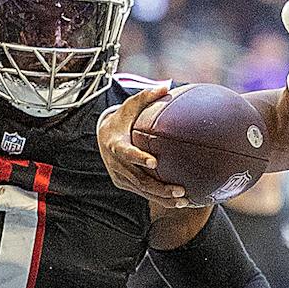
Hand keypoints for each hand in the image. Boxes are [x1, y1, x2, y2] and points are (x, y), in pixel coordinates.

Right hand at [96, 84, 197, 208]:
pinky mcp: (123, 184)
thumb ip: (147, 96)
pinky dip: (160, 199)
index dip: (138, 158)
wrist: (103, 135)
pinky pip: (143, 193)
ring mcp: (119, 176)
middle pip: (138, 179)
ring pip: (142, 191)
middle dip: (159, 187)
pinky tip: (180, 202)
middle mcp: (116, 163)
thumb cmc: (124, 118)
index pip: (126, 153)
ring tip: (185, 200)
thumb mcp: (131, 105)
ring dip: (163, 198)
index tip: (154, 162)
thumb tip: (167, 85)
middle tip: (180, 190)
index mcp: (115, 144)